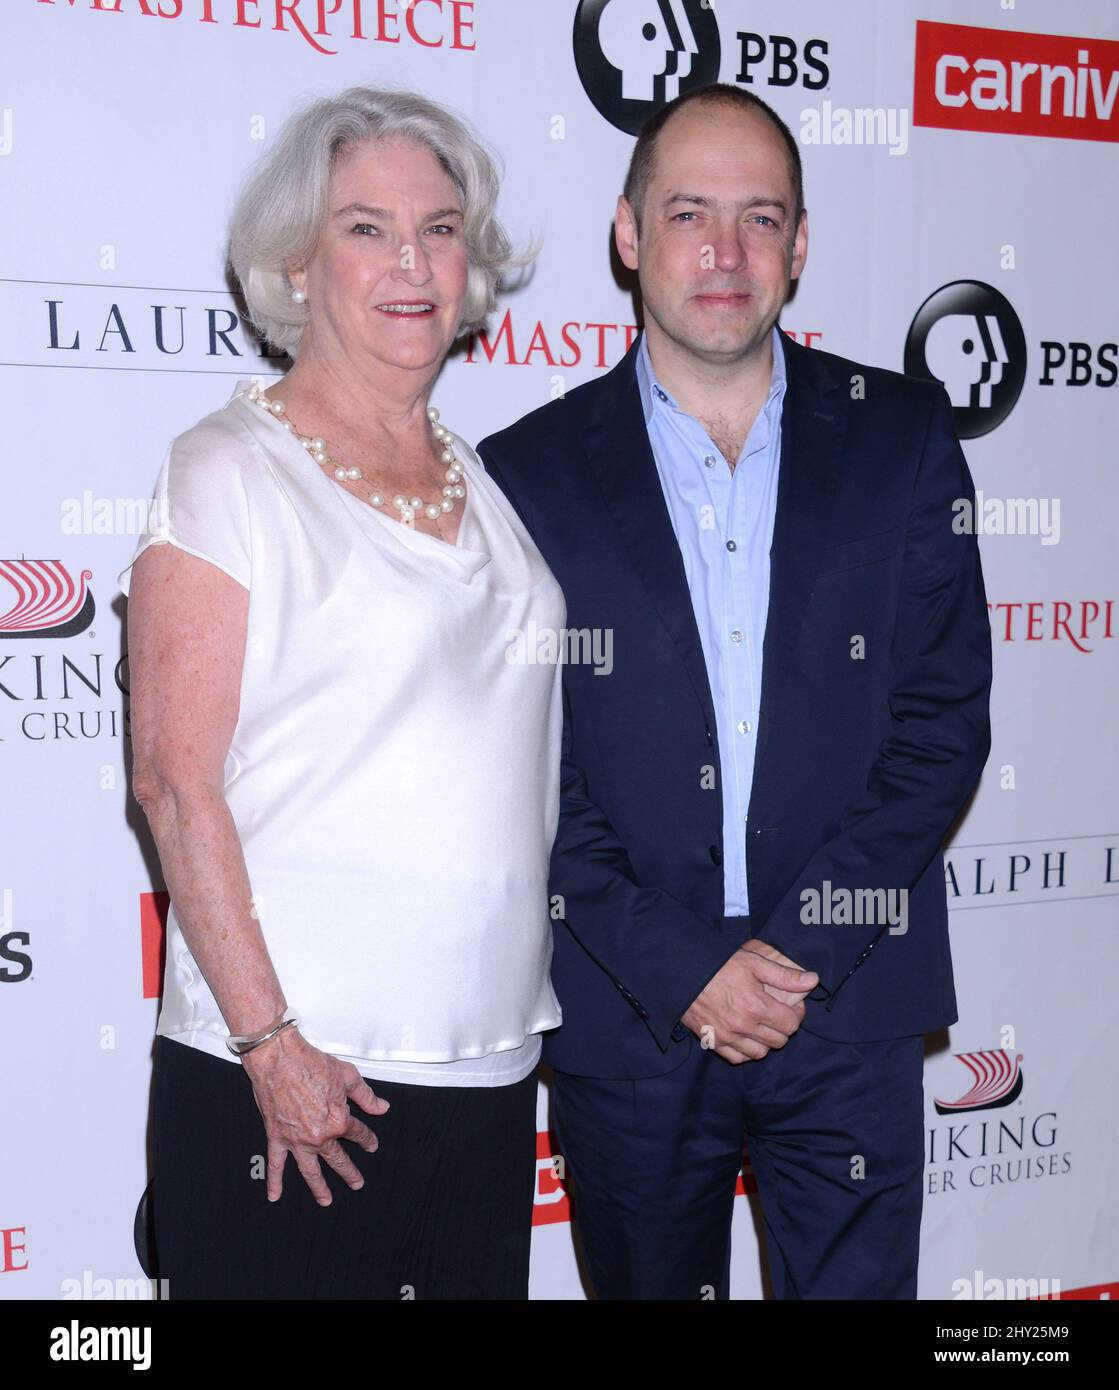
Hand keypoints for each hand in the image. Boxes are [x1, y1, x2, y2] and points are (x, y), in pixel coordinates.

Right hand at [241, 1026, 389, 1206]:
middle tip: (357, 1182)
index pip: (358, 1133)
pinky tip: (275, 1195)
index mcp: (338, 1120)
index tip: (371, 1145)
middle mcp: (319, 1136)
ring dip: (319, 1187)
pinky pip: (276, 1164)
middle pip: (338, 1158)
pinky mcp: (277, 1137)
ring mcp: (297, 1140)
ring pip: (310, 1171)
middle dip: (349, 1172)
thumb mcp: (348, 1076)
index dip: (367, 1139)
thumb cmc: (311, 1064)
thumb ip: (366, 1096)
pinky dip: (274, 1181)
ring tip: (326, 1200)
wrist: (280, 1059)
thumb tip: (381, 1108)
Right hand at [680, 939, 818, 1064]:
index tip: (791, 1006)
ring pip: (760, 1053)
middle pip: (779, 1040)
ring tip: (762, 1025)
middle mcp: (744, 1026)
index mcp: (756, 1006)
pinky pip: (738, 1058)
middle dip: (783, 1027)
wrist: (684, 973)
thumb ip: (784, 975)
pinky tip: (745, 1036)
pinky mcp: (714, 1041)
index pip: (791, 1024)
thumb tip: (812, 980)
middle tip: (777, 1013)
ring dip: (766, 1041)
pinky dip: (746, 1051)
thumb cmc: (719, 965)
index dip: (796, 1015)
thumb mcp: (753, 962)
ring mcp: (728, 1037)